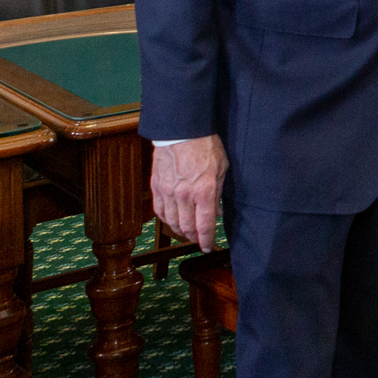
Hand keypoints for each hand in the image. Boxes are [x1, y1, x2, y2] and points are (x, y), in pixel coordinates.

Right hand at [150, 135, 227, 250]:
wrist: (181, 130)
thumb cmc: (205, 146)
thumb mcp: (221, 168)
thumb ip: (218, 193)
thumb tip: (216, 212)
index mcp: (204, 191)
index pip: (204, 225)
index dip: (206, 240)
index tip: (206, 247)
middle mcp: (184, 195)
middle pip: (186, 227)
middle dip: (193, 237)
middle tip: (198, 239)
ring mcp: (168, 192)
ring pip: (171, 222)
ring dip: (179, 230)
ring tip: (186, 232)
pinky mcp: (156, 186)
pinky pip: (159, 210)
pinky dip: (165, 219)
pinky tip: (171, 220)